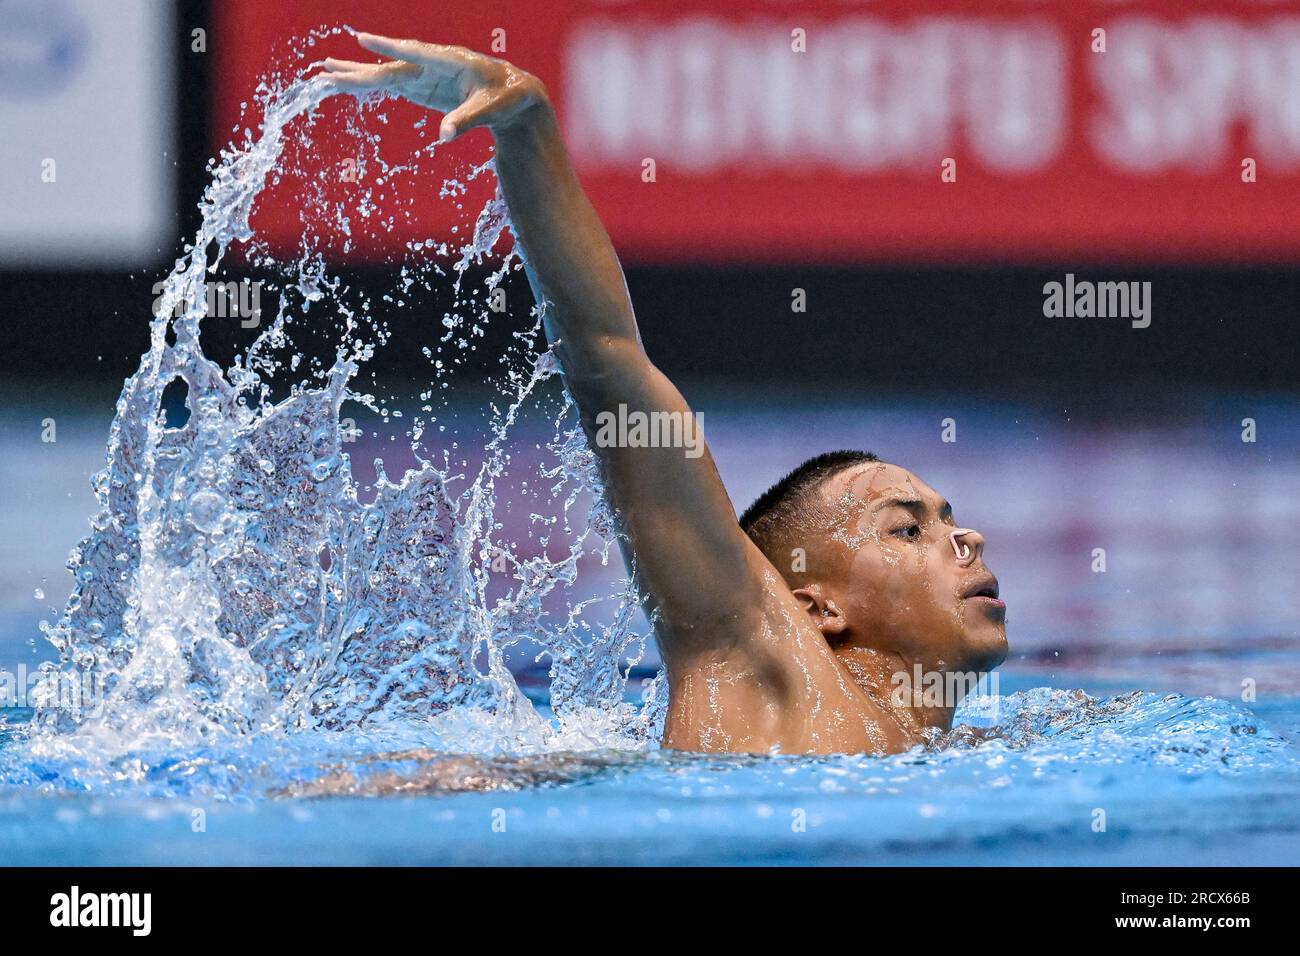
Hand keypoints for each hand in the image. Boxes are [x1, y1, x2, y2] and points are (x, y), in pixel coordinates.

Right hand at [321, 32, 547, 141]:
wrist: (516, 97)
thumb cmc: (506, 98)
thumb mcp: (489, 111)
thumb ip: (466, 120)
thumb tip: (444, 136)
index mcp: (450, 61)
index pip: (414, 53)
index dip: (388, 47)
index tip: (362, 39)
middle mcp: (432, 65)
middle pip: (390, 66)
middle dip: (359, 69)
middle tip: (326, 69)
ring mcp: (426, 76)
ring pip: (386, 74)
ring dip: (357, 76)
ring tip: (326, 75)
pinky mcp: (424, 89)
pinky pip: (393, 86)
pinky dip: (371, 85)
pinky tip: (351, 83)